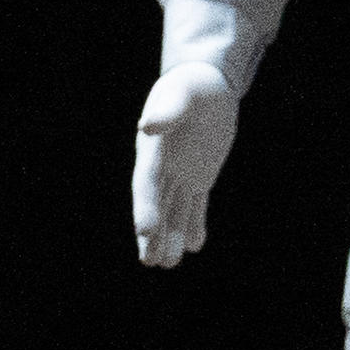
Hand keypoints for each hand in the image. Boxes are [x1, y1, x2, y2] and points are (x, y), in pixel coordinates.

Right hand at [132, 66, 239, 266]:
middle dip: (153, 235)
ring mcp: (181, 174)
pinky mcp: (200, 176)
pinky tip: (196, 245)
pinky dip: (195, 224)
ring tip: (169, 264)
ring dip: (171, 237)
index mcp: (154, 151)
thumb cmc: (189, 86)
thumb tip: (148, 128)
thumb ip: (166, 112)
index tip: (145, 232)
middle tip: (151, 262)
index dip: (144, 209)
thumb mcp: (179, 95)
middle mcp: (163, 168)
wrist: (205, 85)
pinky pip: (196, 205)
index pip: (147, 185)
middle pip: (156, 207)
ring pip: (174, 211)